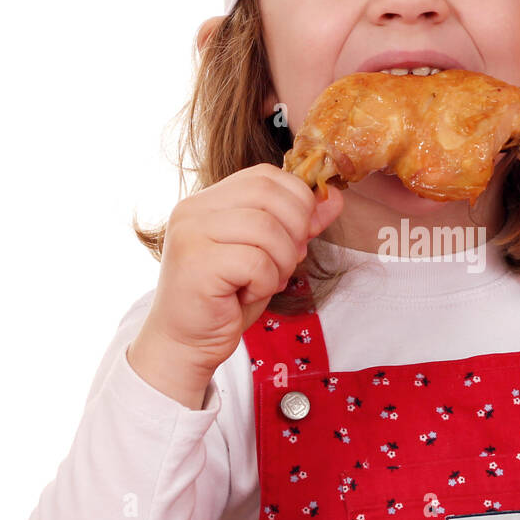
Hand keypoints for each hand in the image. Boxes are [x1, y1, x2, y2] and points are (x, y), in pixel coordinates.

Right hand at [128, 166, 342, 403]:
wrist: (185, 343)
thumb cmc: (225, 299)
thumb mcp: (268, 255)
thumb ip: (297, 225)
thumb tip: (334, 197)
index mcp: (208, 201)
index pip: (265, 175)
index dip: (297, 200)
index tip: (303, 234)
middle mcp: (193, 210)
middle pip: (268, 195)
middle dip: (295, 230)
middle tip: (287, 263)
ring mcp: (190, 234)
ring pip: (266, 228)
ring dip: (282, 261)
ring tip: (267, 281)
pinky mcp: (196, 263)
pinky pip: (255, 262)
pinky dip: (265, 283)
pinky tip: (247, 295)